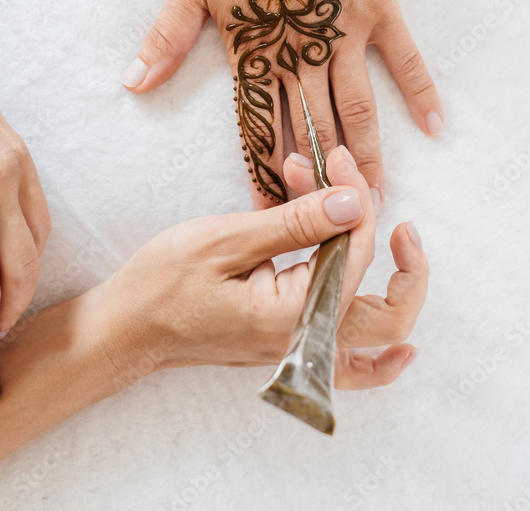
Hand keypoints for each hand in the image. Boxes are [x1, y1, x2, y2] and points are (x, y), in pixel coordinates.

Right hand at [94, 147, 427, 391]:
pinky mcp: (290, 348)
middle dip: (398, 251)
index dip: (353, 201)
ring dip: (392, 284)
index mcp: (293, 314)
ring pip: (376, 335)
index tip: (338, 161)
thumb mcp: (228, 240)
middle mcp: (306, 342)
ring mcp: (300, 352)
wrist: (128, 327)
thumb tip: (354, 202)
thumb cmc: (165, 283)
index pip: (354, 255)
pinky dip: (380, 361)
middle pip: (389, 311)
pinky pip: (351, 368)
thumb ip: (297, 224)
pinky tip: (402, 350)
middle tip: (377, 199)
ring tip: (391, 235)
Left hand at [122, 0, 442, 208]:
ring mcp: (346, 35)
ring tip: (374, 200)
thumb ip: (168, 37)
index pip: (258, 128)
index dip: (261, 175)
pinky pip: (404, 60)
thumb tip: (133, 83)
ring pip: (357, 110)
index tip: (269, 218)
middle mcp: (303, 54)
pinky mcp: (378, 10)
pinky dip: (420, 93)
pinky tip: (434, 128)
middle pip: (309, 131)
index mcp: (256, 51)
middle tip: (330, 230)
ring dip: (364, 157)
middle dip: (316, 184)